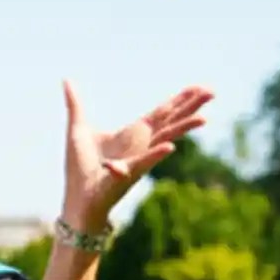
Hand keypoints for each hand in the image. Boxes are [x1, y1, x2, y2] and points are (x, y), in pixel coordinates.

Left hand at [60, 80, 213, 232]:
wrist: (78, 198)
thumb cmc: (80, 168)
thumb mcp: (78, 129)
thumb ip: (76, 105)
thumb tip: (67, 81)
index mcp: (132, 134)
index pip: (161, 113)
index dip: (179, 100)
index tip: (199, 87)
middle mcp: (141, 146)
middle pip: (170, 121)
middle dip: (190, 107)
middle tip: (212, 91)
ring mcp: (138, 160)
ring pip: (165, 140)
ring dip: (183, 129)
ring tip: (204, 118)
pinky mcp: (126, 174)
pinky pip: (143, 163)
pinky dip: (155, 155)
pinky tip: (170, 148)